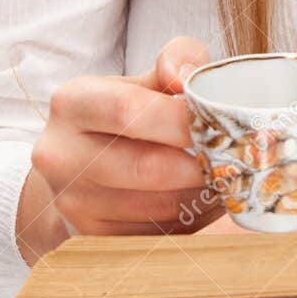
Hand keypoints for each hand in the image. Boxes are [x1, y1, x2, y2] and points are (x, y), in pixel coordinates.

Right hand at [17, 35, 216, 262]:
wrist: (77, 164)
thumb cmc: (121, 113)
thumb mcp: (142, 78)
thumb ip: (176, 59)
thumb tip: (187, 77)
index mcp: (71, 103)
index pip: (130, 111)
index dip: (182, 120)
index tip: (219, 122)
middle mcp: (61, 155)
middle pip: (146, 167)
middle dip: (201, 164)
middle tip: (235, 158)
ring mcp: (72, 203)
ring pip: (156, 208)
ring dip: (202, 196)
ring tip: (226, 176)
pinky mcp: (91, 238)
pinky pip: (156, 235)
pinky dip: (191, 220)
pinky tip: (204, 199)